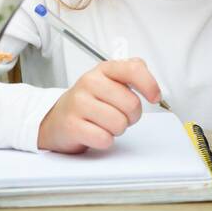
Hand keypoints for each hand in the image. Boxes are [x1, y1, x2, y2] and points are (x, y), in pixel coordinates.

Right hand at [38, 58, 161, 153]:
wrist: (56, 119)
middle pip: (131, 104)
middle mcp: (90, 82)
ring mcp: (78, 103)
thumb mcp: (110, 81)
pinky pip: (104, 139)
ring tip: (106, 124)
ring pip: (119, 123)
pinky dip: (105, 140)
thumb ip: (133, 74)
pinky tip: (96, 133)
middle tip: (120, 115)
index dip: (150, 85)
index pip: (133, 69)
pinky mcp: (71, 125)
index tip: (155, 97)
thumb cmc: (89, 101)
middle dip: (132, 116)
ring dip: (118, 129)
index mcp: (104, 69)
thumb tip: (152, 83)